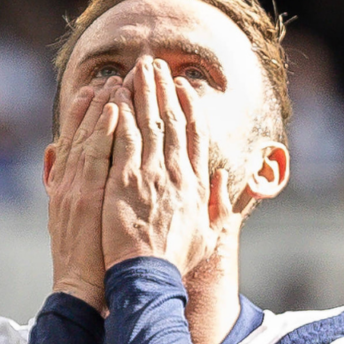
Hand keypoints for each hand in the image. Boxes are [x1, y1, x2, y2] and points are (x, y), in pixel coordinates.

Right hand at [46, 77, 120, 313]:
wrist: (81, 290)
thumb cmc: (85, 263)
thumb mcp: (66, 220)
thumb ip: (61, 185)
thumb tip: (54, 154)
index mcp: (66, 188)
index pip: (77, 142)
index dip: (86, 113)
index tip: (99, 89)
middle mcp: (67, 183)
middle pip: (81, 133)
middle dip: (95, 102)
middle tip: (110, 74)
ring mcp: (75, 188)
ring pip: (89, 137)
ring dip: (101, 106)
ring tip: (116, 79)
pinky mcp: (86, 197)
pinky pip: (98, 156)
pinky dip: (104, 130)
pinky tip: (116, 108)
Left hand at [103, 58, 232, 274]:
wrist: (147, 279)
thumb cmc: (173, 263)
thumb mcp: (208, 236)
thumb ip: (218, 205)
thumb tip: (225, 180)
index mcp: (196, 186)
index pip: (197, 136)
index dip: (191, 107)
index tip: (184, 87)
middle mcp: (177, 174)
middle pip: (174, 120)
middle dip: (165, 89)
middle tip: (157, 64)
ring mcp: (151, 175)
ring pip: (150, 122)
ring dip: (144, 91)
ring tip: (139, 67)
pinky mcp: (125, 180)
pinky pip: (125, 137)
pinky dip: (122, 113)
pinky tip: (117, 93)